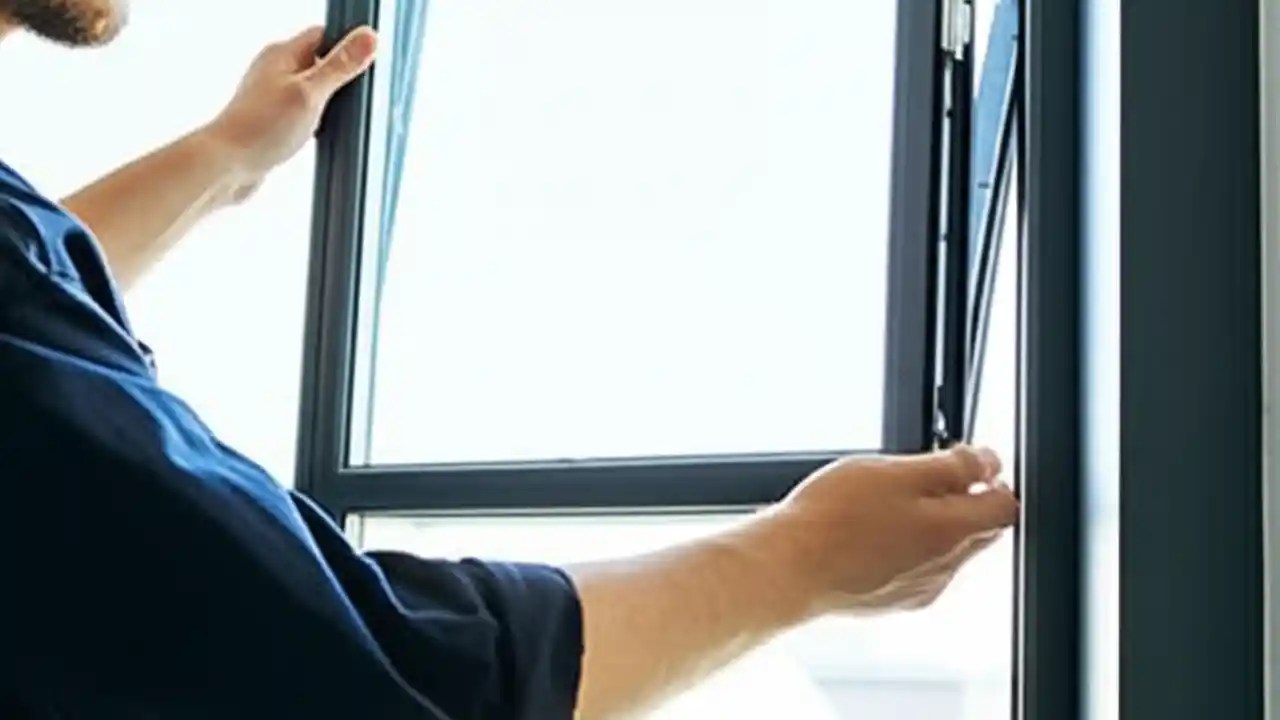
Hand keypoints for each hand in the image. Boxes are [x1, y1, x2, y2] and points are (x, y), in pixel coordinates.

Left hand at [204, 25, 377, 198]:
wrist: (226, 166)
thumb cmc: (260, 128)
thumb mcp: (311, 94)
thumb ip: (340, 66)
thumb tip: (368, 37)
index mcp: (282, 55)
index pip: (323, 35)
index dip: (347, 45)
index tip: (368, 62)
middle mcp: (275, 71)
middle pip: (319, 63)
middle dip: (342, 78)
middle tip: (358, 95)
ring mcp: (273, 97)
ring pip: (313, 91)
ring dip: (329, 103)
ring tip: (340, 118)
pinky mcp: (273, 121)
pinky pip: (303, 113)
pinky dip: (317, 121)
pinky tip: (323, 135)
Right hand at [759, 446, 1018, 616]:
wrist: (789, 568)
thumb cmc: (834, 518)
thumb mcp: (895, 473)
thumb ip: (950, 467)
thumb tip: (987, 462)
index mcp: (951, 533)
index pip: (1004, 506)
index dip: (991, 478)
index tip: (967, 462)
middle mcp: (943, 569)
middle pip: (979, 531)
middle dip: (964, 501)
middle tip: (922, 478)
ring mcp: (918, 590)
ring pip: (947, 552)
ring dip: (933, 525)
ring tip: (887, 503)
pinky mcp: (891, 601)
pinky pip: (917, 571)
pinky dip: (907, 549)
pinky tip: (872, 534)